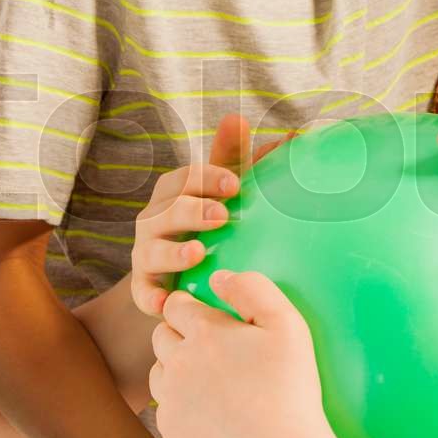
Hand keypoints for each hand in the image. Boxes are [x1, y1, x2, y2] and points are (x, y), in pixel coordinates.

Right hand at [131, 114, 290, 315]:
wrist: (185, 277)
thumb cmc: (214, 225)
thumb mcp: (230, 195)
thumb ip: (252, 165)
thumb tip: (294, 135)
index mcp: (175, 194)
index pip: (185, 178)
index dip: (208, 178)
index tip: (236, 185)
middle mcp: (155, 221)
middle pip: (166, 209)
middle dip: (192, 210)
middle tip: (222, 215)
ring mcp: (147, 255)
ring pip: (150, 250)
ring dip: (172, 252)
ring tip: (198, 253)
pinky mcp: (145, 289)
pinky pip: (142, 293)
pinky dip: (150, 297)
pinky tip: (165, 302)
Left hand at [151, 271, 331, 437]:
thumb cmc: (290, 386)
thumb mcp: (288, 325)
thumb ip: (253, 288)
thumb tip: (218, 277)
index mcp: (203, 331)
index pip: (178, 304)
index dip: (191, 306)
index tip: (207, 317)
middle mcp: (178, 361)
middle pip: (161, 335)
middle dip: (178, 334)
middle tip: (210, 348)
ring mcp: (171, 398)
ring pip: (158, 371)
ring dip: (175, 368)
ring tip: (208, 380)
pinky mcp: (171, 430)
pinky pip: (166, 408)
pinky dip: (182, 405)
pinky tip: (210, 412)